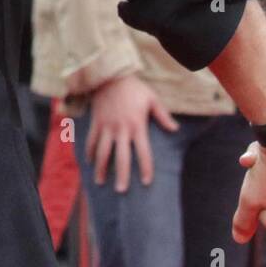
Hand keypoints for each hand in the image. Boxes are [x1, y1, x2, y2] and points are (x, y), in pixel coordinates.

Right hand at [84, 73, 178, 192]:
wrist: (111, 75)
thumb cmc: (134, 88)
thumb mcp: (152, 99)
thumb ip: (163, 116)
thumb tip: (175, 130)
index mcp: (137, 125)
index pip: (143, 152)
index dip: (146, 168)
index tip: (147, 182)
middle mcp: (121, 129)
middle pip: (121, 157)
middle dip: (122, 175)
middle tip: (122, 191)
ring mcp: (107, 127)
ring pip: (103, 152)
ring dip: (101, 168)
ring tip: (101, 182)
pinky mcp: (97, 123)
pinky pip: (92, 140)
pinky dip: (90, 152)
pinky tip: (90, 163)